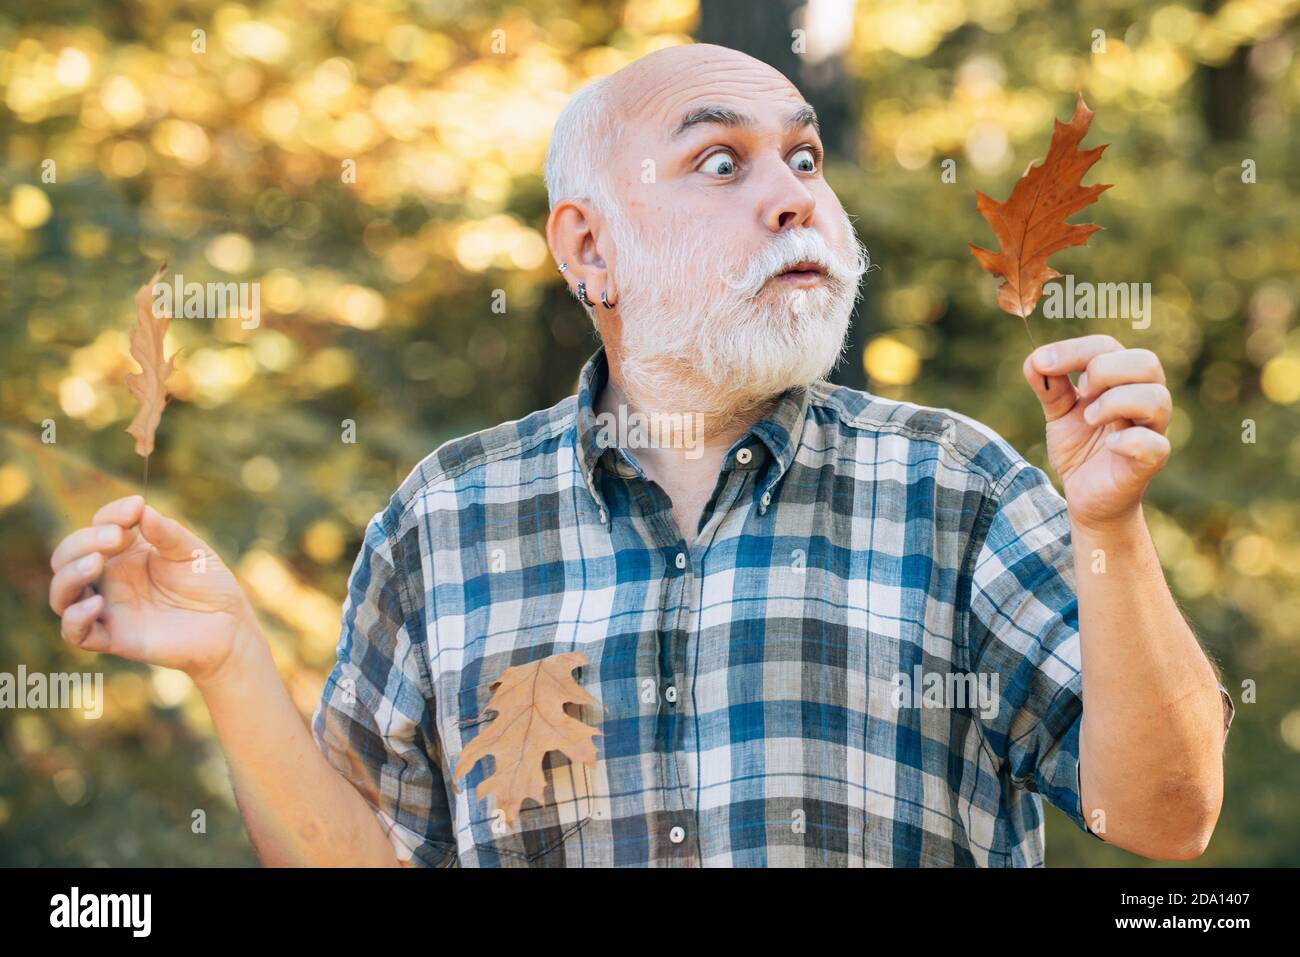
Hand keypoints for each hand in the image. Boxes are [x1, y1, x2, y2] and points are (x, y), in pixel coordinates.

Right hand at [48, 495, 257, 684]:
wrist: (228, 627)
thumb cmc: (209, 585)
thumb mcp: (192, 551)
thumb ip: (166, 532)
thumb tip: (140, 509)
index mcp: (125, 551)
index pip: (98, 525)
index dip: (111, 514)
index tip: (135, 509)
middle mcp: (109, 577)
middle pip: (67, 555)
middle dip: (83, 541)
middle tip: (115, 538)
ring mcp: (107, 607)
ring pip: (62, 592)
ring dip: (70, 574)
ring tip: (95, 563)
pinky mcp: (112, 638)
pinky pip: (75, 633)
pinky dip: (75, 618)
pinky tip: (97, 603)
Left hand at [1024, 335, 1171, 532]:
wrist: (1086, 497)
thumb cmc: (1080, 449)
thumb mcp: (1059, 414)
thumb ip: (1049, 387)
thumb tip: (1033, 360)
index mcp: (1121, 382)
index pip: (1108, 347)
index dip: (1074, 350)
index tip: (1042, 363)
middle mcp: (1143, 400)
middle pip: (1146, 362)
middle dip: (1104, 369)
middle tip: (1080, 391)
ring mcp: (1150, 431)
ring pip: (1157, 398)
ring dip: (1116, 402)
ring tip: (1089, 418)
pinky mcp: (1150, 462)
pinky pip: (1155, 445)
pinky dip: (1129, 441)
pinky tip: (1109, 445)